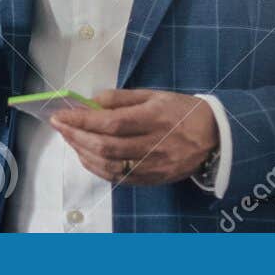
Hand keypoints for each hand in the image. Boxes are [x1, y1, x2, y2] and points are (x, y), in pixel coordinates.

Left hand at [48, 89, 217, 185]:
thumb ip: (119, 99)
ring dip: (83, 154)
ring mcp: (154, 166)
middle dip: (76, 137)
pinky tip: (86, 156)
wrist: (215, 137)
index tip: (60, 115)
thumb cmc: (180, 110)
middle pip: (107, 147)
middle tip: (59, 126)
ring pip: (110, 166)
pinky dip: (98, 168)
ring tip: (69, 139)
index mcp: (154, 118)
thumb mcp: (153, 95)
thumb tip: (88, 103)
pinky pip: (119, 178)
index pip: (111, 122)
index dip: (81, 120)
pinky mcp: (154, 180)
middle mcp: (154, 144)